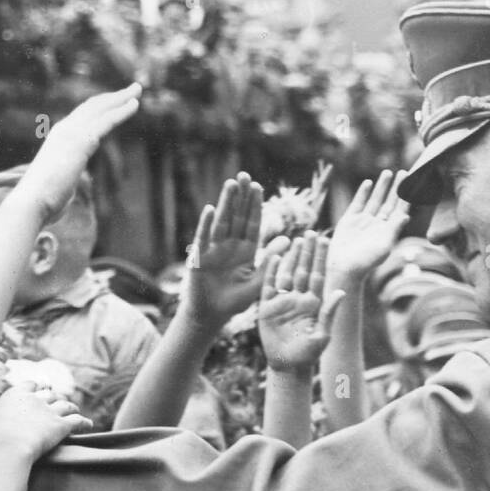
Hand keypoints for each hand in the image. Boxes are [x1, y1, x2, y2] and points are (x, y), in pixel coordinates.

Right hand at [0, 383, 91, 462]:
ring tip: (75, 410)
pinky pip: (77, 420)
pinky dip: (85, 422)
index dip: (35, 388)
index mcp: (15, 396)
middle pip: (50, 393)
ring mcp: (49, 410)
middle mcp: (34, 399)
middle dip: (55, 397)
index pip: (29, 386)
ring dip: (71, 407)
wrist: (8, 446)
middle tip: (59, 401)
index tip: (39, 390)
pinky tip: (90, 425)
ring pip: (66, 404)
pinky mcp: (61, 424)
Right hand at [18, 85, 141, 223]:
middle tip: (133, 89)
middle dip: (114, 96)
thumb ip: (68, 180)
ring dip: (121, 97)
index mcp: (59, 138)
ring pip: (101, 108)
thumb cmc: (43, 201)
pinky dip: (121, 110)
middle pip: (93, 106)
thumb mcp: (60, 186)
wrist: (32, 201)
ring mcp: (72, 133)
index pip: (82, 117)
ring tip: (138, 89)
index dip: (100, 108)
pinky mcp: (81, 141)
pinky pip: (106, 120)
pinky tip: (134, 104)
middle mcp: (64, 129)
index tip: (116, 102)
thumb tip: (70, 189)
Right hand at [184, 173, 288, 327]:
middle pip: (236, 216)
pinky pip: (204, 238)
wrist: (213, 315)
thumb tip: (289, 240)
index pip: (251, 223)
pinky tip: (210, 209)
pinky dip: (206, 224)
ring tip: (231, 184)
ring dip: (226, 203)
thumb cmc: (235, 301)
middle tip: (245, 175)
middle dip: (241, 197)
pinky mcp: (200, 257)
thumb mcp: (258, 282)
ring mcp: (214, 249)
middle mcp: (230, 245)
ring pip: (222, 222)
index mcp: (246, 250)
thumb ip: (270, 261)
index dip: (254, 206)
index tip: (258, 187)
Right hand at [259, 233, 344, 373]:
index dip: (321, 258)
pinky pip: (269, 285)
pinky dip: (270, 272)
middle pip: (303, 270)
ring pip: (287, 274)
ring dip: (291, 258)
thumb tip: (341, 293)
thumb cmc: (308, 354)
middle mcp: (299, 298)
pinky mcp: (267, 307)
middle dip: (307, 252)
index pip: (318, 276)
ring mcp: (283, 301)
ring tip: (295, 240)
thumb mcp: (322, 335)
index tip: (325, 240)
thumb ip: (329, 313)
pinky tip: (274, 257)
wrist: (287, 366)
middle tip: (311, 232)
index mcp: (314, 303)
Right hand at [326, 171, 409, 283]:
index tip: (412, 184)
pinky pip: (358, 203)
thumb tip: (406, 215)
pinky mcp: (350, 220)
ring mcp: (364, 222)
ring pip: (375, 200)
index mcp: (387, 231)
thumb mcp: (384, 245)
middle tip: (403, 172)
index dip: (406, 196)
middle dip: (396, 188)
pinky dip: (363, 193)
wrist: (344, 268)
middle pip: (389, 202)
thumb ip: (394, 229)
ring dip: (381, 187)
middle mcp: (377, 225)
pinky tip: (368, 182)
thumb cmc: (367, 261)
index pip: (399, 210)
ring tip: (388, 173)